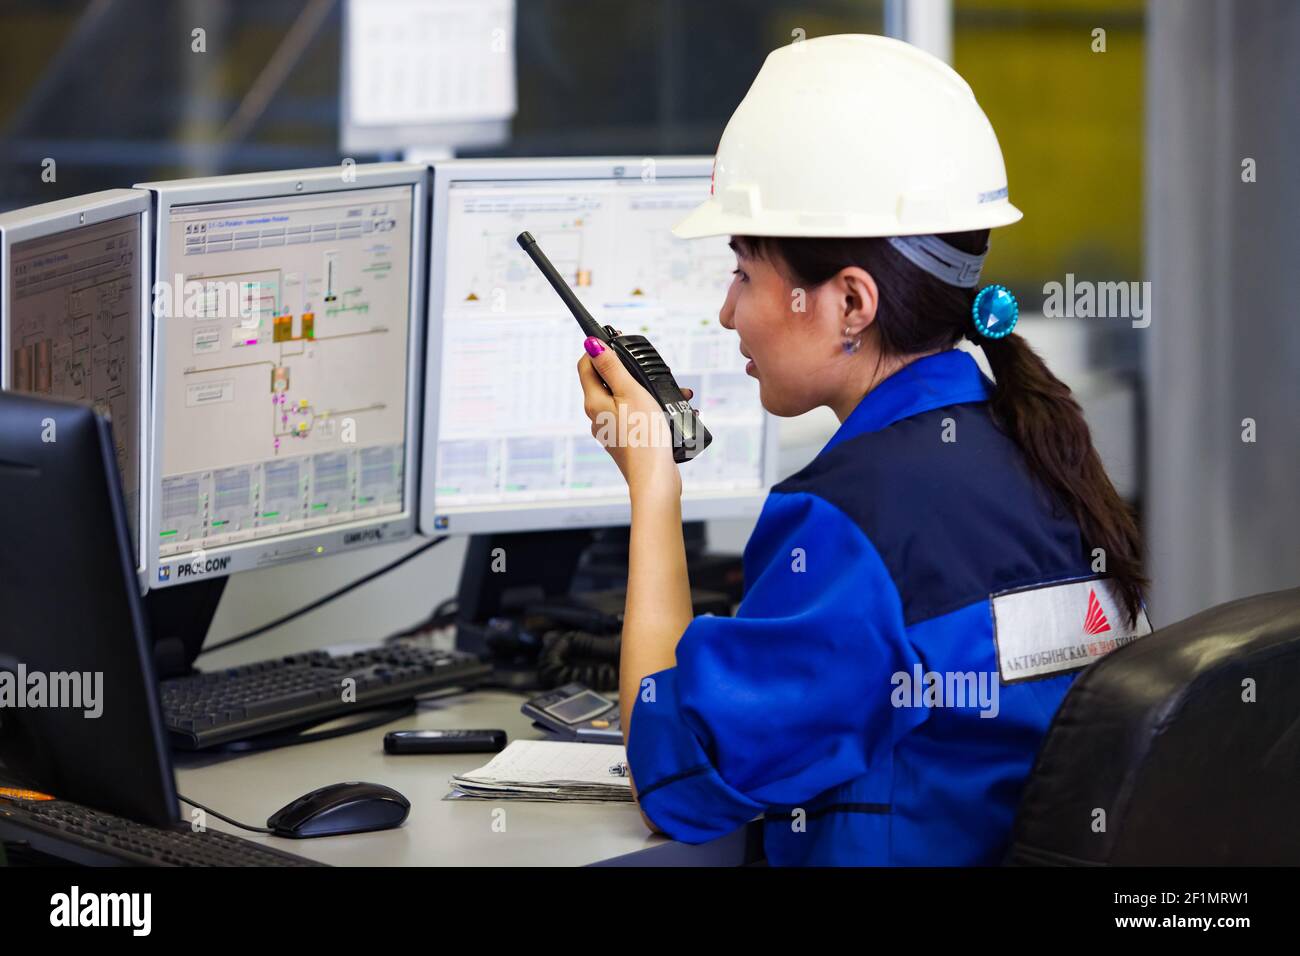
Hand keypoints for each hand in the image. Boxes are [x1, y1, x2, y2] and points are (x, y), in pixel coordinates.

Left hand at [576, 337, 690, 499]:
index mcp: (594, 401)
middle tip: (649, 369)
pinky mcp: (626, 442)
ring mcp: (611, 430)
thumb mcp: (630, 391)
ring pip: (625, 400)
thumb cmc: (643, 436)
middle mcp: (598, 416)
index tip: (615, 343)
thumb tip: (591, 345)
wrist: (654, 478)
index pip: (585, 365)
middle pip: (607, 382)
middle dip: (630, 372)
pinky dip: (651, 410)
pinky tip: (670, 413)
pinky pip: (635, 418)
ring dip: (647, 392)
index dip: (598, 350)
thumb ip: (611, 367)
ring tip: (671, 393)